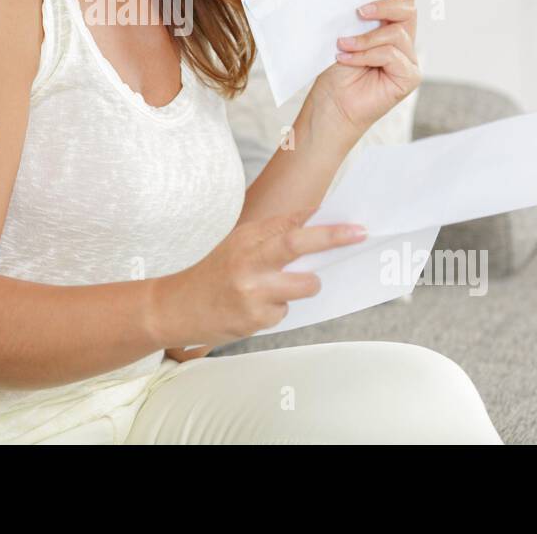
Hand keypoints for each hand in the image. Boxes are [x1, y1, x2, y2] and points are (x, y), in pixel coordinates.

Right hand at [150, 205, 367, 349]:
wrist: (176, 307)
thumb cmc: (214, 273)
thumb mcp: (237, 245)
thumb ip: (271, 234)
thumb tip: (312, 218)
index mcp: (246, 239)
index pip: (289, 223)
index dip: (322, 221)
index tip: (352, 221)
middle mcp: (248, 261)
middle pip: (297, 244)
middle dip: (332, 237)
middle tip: (360, 233)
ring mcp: (252, 291)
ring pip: (305, 285)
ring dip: (306, 285)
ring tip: (279, 287)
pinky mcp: (254, 319)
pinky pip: (286, 312)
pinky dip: (276, 309)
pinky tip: (254, 308)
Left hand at [309, 0, 421, 136]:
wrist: (331, 105)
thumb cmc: (335, 70)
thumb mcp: (345, 34)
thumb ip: (358, 17)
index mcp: (390, 27)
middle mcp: (404, 41)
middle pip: (407, 10)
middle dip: (384, 5)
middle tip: (359, 11)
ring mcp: (409, 60)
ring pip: (396, 34)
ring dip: (366, 38)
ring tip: (343, 45)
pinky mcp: (409, 77)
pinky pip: (391, 55)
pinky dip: (366, 55)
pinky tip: (346, 59)